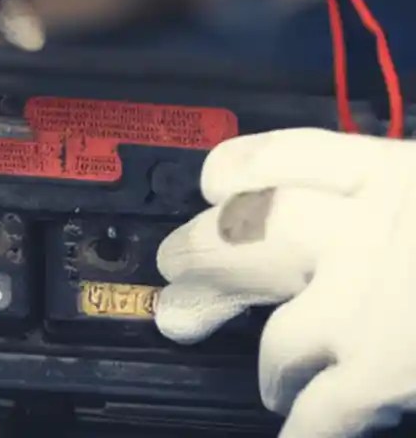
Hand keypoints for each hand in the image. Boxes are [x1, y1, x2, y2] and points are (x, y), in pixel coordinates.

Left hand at [156, 128, 415, 436]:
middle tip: (176, 273)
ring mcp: (367, 303)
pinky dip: (305, 427)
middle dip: (201, 258)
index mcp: (395, 173)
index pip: (277, 158)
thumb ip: (402, 205)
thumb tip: (353, 219)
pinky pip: (319, 410)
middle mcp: (368, 227)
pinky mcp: (382, 371)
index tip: (212, 189)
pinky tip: (296, 430)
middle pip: (244, 233)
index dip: (231, 174)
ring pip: (278, 336)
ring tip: (272, 382)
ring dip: (271, 366)